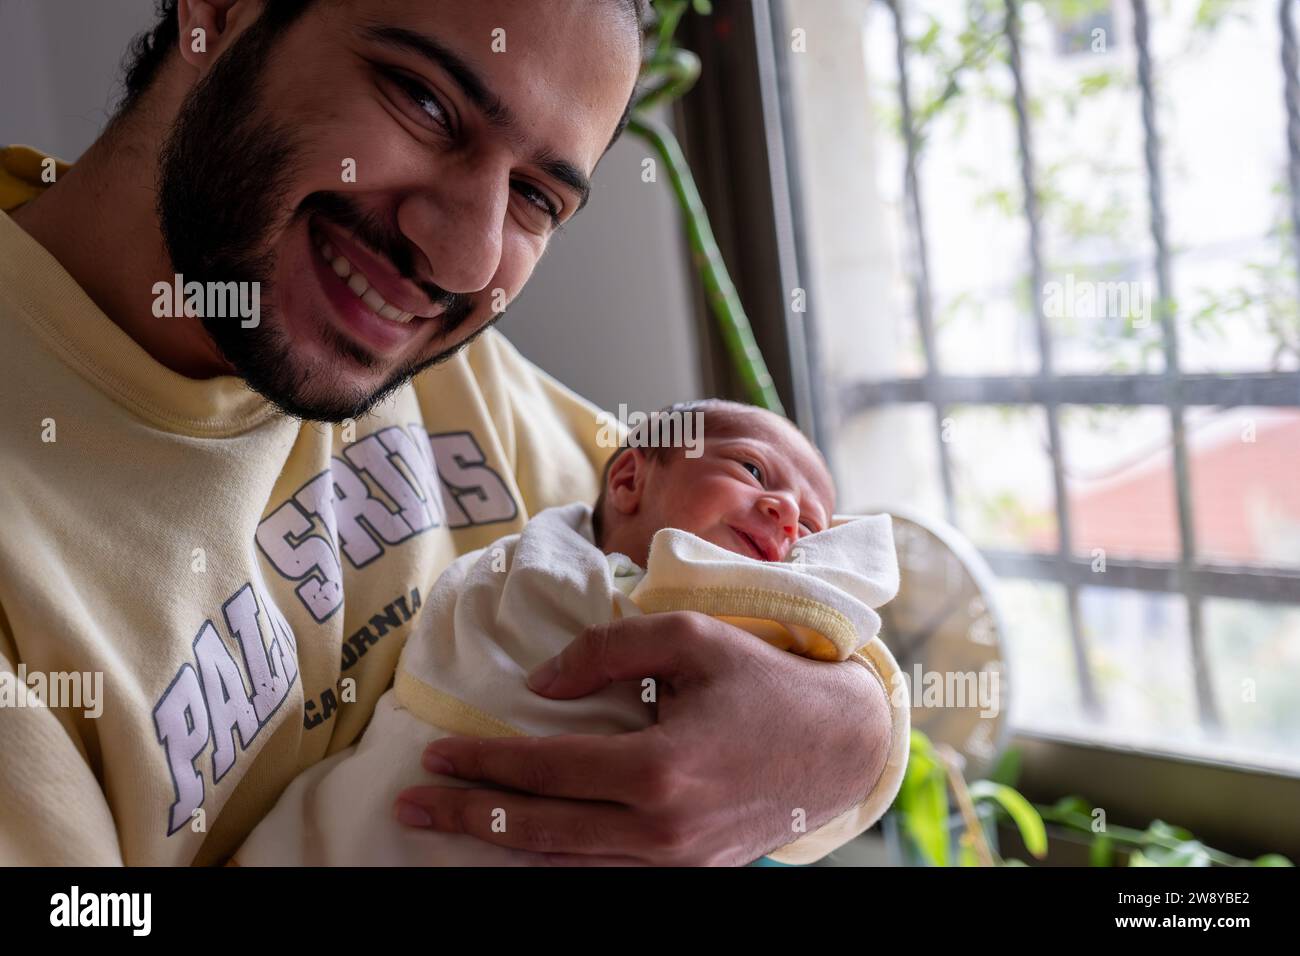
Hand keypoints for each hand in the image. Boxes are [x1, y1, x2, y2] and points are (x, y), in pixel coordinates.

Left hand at [392, 611, 892, 864]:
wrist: (840, 744)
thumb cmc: (765, 680)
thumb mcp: (688, 637)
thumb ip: (606, 651)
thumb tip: (541, 686)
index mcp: (658, 770)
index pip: (546, 772)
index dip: (484, 765)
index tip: (435, 756)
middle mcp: (661, 829)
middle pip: (539, 830)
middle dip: (468, 818)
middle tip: (411, 807)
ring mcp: (676, 862)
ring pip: (567, 863)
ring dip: (502, 846)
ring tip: (453, 828)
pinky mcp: (690, 873)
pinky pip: (605, 874)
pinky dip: (557, 863)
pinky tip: (524, 850)